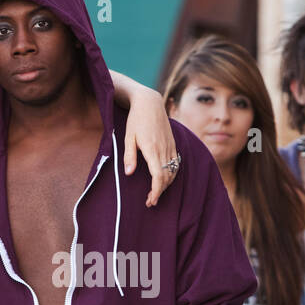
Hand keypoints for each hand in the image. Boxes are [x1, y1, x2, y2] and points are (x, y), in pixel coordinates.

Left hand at [121, 87, 179, 206]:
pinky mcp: (173, 144)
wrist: (150, 103)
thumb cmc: (136, 120)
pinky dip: (171, 175)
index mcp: (152, 149)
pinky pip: (176, 164)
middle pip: (167, 177)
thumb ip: (129, 156)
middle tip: (150, 201)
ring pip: (172, 172)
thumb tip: (129, 173)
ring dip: (166, 185)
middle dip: (160, 192)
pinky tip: (165, 179)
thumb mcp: (128, 137)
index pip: (158, 176)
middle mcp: (164, 149)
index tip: (151, 201)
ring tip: (156, 193)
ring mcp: (170, 147)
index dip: (156, 191)